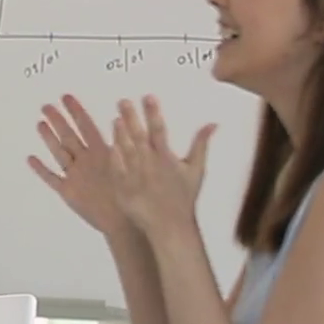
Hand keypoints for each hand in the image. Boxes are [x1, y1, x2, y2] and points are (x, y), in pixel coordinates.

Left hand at [27, 94, 132, 236]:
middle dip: (57, 119)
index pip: (87, 126)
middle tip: (46, 106)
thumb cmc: (135, 195)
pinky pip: (51, 179)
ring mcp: (76, 176)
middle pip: (69, 136)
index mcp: (104, 153)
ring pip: (59, 152)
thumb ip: (128, 148)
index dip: (76, 111)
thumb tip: (127, 128)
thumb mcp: (135, 167)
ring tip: (39, 123)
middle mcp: (87, 161)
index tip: (66, 97)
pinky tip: (30, 158)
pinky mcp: (69, 192)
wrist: (126, 222)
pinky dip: (40, 169)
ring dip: (48, 137)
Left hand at [111, 96, 215, 240]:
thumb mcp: (196, 170)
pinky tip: (111, 142)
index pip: (159, 131)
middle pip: (139, 137)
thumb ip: (201, 144)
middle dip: (132, 118)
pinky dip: (114, 156)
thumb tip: (213, 123)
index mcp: (167, 159)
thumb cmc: (184, 197)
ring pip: (125, 150)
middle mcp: (150, 166)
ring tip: (117, 119)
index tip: (148, 96)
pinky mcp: (124, 187)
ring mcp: (136, 176)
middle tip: (123, 101)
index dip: (153, 113)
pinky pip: (116, 169)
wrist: (170, 226)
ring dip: (120, 134)